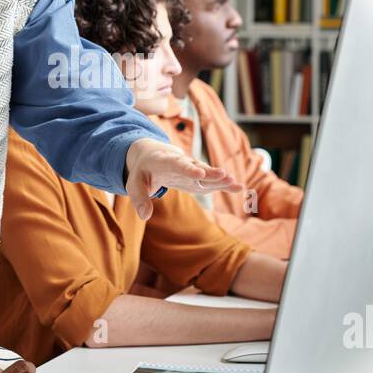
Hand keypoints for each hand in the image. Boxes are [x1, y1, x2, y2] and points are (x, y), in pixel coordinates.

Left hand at [125, 138, 240, 219]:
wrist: (153, 156)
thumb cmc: (142, 171)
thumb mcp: (134, 184)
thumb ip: (139, 199)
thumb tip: (145, 216)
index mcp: (164, 161)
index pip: (176, 164)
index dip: (187, 168)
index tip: (199, 173)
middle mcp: (182, 163)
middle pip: (197, 167)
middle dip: (210, 172)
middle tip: (224, 175)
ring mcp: (192, 169)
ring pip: (207, 173)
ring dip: (220, 178)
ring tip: (236, 184)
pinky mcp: (198, 177)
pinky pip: (211, 180)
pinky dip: (223, 184)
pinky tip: (239, 188)